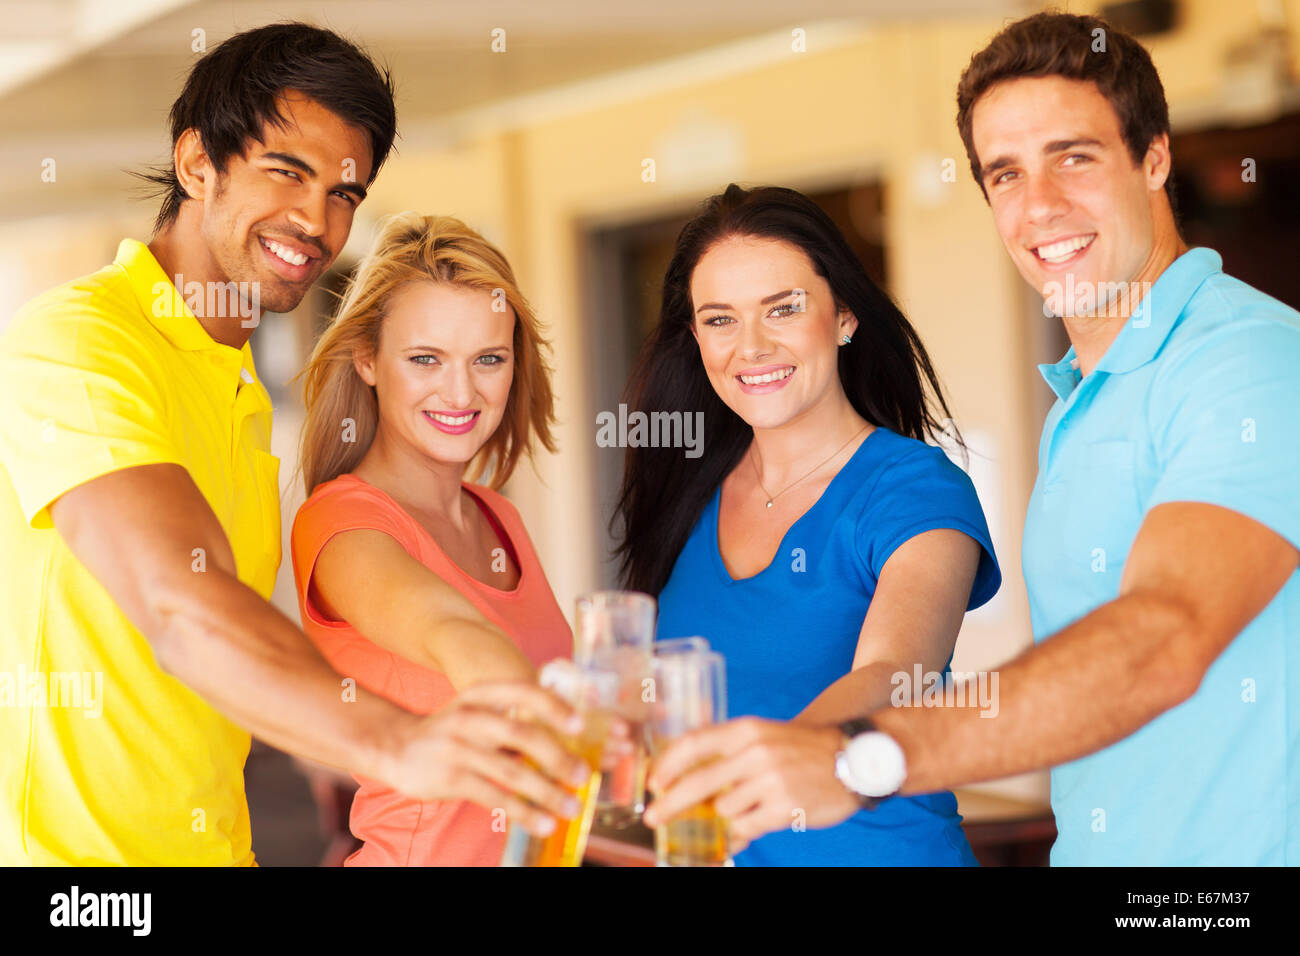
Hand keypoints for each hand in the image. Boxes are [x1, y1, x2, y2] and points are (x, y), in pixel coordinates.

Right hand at [381, 681, 606, 836]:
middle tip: (582, 776)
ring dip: (546, 792)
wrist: (397, 745)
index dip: (555, 706)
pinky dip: (522, 812)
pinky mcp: (450, 777)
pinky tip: (542, 823)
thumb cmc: (452, 730)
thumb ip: (514, 719)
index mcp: (484, 694)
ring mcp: (458, 746)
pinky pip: (494, 796)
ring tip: (570, 808)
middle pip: (522, 734)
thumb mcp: (478, 710)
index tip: (580, 725)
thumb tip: (569, 742)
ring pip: (511, 772)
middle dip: (558, 757)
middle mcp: (471, 716)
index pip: (525, 692)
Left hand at [643, 717, 861, 854]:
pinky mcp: (784, 807)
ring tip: (746, 810)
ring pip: (723, 810)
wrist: (854, 758)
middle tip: (653, 818)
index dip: (667, 765)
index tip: (652, 783)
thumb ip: (728, 754)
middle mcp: (755, 752)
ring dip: (724, 817)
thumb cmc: (800, 750)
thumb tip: (688, 783)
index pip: (694, 743)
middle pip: (698, 782)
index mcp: (746, 731)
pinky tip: (750, 827)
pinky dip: (741, 832)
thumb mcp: (763, 737)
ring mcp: (770, 780)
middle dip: (670, 803)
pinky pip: (745, 828)